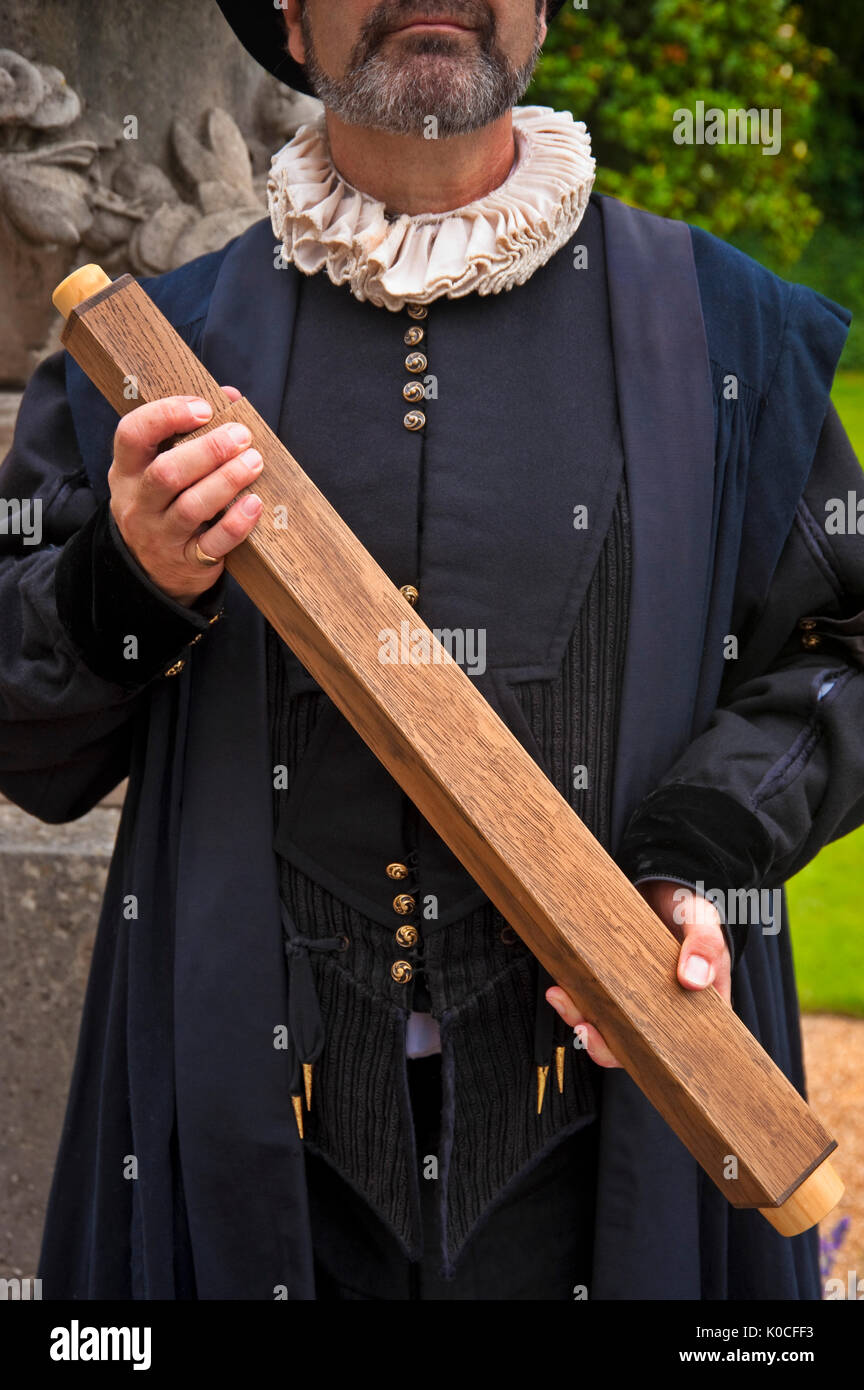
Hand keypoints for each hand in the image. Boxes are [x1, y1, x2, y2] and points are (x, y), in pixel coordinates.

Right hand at [108, 387, 262, 606]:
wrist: (150, 572)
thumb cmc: (163, 506)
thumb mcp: (158, 469)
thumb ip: (189, 432)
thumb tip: (232, 396)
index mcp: (126, 472)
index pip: (132, 434)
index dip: (165, 415)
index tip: (203, 408)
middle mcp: (138, 504)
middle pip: (167, 473)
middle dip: (208, 450)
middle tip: (241, 435)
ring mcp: (160, 536)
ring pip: (191, 507)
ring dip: (227, 480)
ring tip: (254, 461)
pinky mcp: (187, 562)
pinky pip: (213, 543)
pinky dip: (237, 523)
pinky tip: (255, 504)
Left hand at [546, 879, 731, 1068]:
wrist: (662, 879)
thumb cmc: (690, 905)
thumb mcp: (703, 919)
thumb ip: (705, 945)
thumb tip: (693, 980)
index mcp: (696, 1004)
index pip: (677, 1044)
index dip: (651, 1054)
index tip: (627, 1049)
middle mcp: (662, 1005)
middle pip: (635, 1041)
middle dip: (606, 1044)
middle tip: (586, 1029)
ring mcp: (633, 992)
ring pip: (608, 1021)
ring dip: (582, 1017)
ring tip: (564, 999)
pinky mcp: (608, 975)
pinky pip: (590, 995)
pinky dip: (573, 995)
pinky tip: (560, 986)